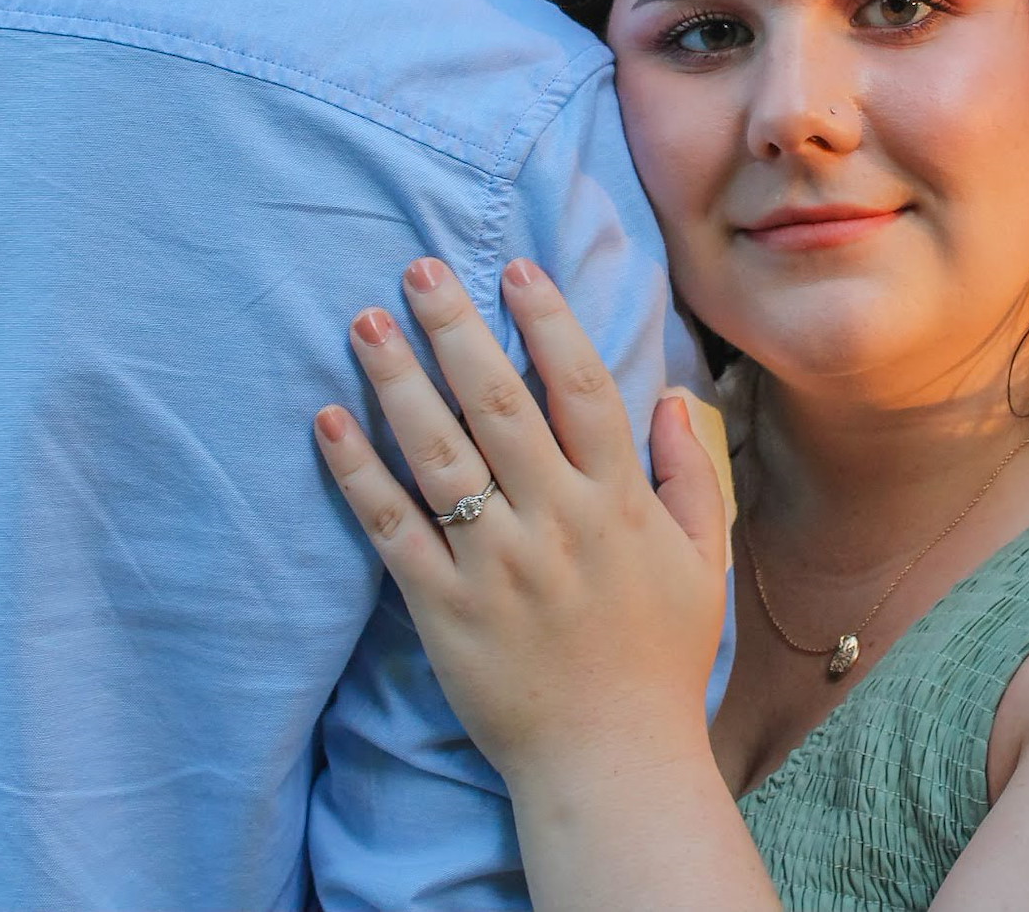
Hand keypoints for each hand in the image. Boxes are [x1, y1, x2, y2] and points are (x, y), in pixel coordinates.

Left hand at [312, 257, 727, 787]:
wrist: (610, 761)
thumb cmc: (659, 660)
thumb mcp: (701, 561)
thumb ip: (691, 476)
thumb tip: (674, 402)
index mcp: (617, 503)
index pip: (580, 388)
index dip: (548, 320)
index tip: (515, 268)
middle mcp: (554, 520)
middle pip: (497, 403)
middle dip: (456, 327)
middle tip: (417, 269)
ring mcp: (493, 563)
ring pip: (437, 454)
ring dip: (396, 382)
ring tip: (364, 323)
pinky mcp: (441, 607)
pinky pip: (391, 529)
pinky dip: (356, 474)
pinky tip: (327, 422)